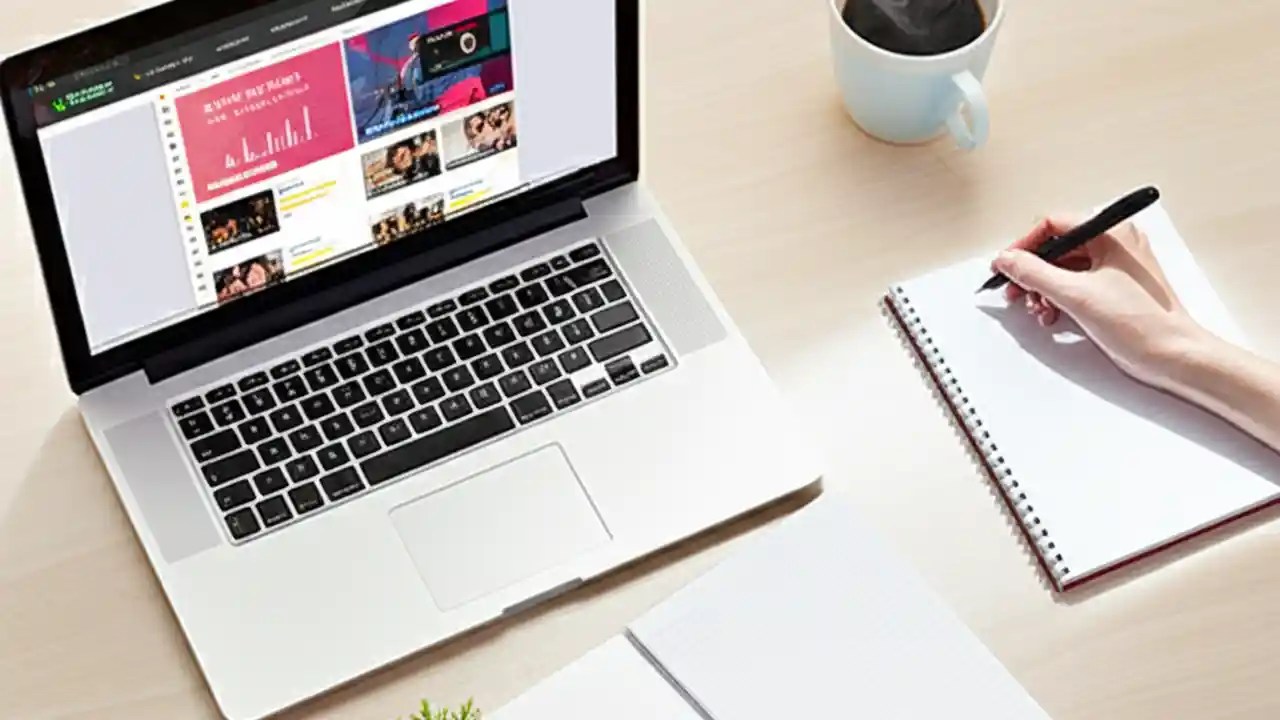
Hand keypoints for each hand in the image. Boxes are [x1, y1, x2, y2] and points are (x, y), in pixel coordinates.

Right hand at [991, 216, 1209, 391]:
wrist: (1174, 357)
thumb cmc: (1144, 323)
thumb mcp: (1077, 295)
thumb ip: (1034, 274)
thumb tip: (1007, 260)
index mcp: (1113, 233)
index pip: (1054, 225)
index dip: (1024, 245)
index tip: (1006, 265)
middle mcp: (1116, 245)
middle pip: (1057, 248)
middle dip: (1033, 273)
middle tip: (1016, 290)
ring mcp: (1116, 268)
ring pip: (1064, 269)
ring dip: (1044, 289)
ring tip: (1038, 308)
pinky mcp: (1114, 290)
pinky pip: (1075, 285)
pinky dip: (1059, 299)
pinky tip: (1053, 315)